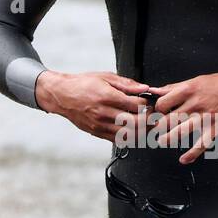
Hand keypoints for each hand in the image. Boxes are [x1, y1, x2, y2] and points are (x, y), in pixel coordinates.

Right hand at [35, 70, 153, 141]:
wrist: (62, 96)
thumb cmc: (83, 84)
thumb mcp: (106, 77)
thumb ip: (127, 84)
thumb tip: (144, 88)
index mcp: (107, 97)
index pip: (136, 105)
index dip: (148, 105)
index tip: (151, 103)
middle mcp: (103, 113)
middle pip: (135, 122)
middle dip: (149, 121)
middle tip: (155, 117)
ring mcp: (100, 125)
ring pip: (128, 135)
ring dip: (142, 132)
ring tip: (148, 126)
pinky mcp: (97, 132)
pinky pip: (118, 140)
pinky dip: (130, 138)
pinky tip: (135, 132)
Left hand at [146, 67, 217, 163]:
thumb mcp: (195, 80)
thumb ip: (175, 87)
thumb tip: (157, 91)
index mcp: (188, 90)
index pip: (163, 103)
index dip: (157, 110)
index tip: (157, 114)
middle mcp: (195, 105)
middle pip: (168, 120)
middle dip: (159, 127)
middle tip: (155, 130)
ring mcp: (205, 118)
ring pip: (180, 133)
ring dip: (168, 139)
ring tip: (162, 141)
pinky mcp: (214, 128)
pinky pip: (201, 145)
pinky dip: (191, 154)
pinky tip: (184, 159)